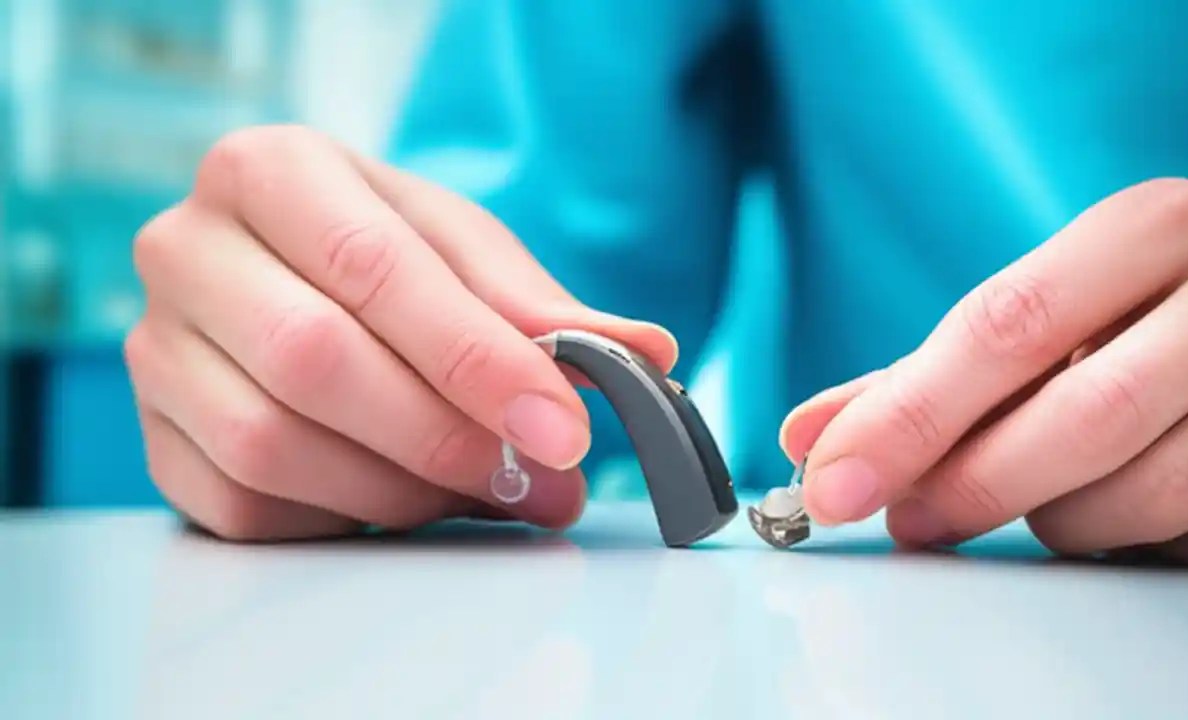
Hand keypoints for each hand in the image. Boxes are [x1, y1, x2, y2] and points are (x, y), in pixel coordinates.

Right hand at [126, 126, 676, 540]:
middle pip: (314, 361)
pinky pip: (245, 507)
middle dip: (446, 436)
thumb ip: (543, 306)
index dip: (475, 359)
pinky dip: (345, 519)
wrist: (288, 272)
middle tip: (542, 477)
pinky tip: (407, 500)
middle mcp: (189, 250)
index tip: (564, 425)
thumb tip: (648, 353)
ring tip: (486, 488)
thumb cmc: (382, 254)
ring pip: (272, 445)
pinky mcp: (154, 438)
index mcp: (268, 171)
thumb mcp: (463, 253)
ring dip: (403, 488)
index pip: (372, 268)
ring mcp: (156, 349)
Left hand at [781, 179, 1187, 569]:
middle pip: (1085, 416)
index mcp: (1155, 226)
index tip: (833, 481)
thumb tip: (809, 439)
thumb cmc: (1133, 323)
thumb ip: (922, 380)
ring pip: (1149, 494)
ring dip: (1063, 519)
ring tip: (1042, 494)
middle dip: (974, 484)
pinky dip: (1145, 541)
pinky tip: (1129, 503)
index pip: (1006, 325)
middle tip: (910, 519)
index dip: (909, 416)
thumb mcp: (1036, 322)